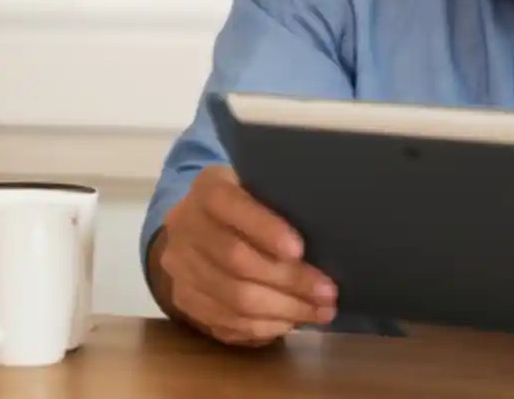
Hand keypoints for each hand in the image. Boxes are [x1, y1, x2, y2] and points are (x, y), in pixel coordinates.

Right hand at [150, 165, 337, 346]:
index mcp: (208, 188)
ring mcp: (180, 265)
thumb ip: (285, 200)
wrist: (202, 224)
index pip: (229, 205)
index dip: (264, 228)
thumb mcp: (264, 187)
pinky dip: (264, 326)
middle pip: (236, 260)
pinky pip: (224, 321)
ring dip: (284, 309)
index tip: (300, 249)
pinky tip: (292, 322)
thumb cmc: (253, 202)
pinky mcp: (183, 297)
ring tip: (320, 312)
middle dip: (289, 280)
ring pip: (233, 298)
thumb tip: (334, 230)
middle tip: (328, 292)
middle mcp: (185, 225)